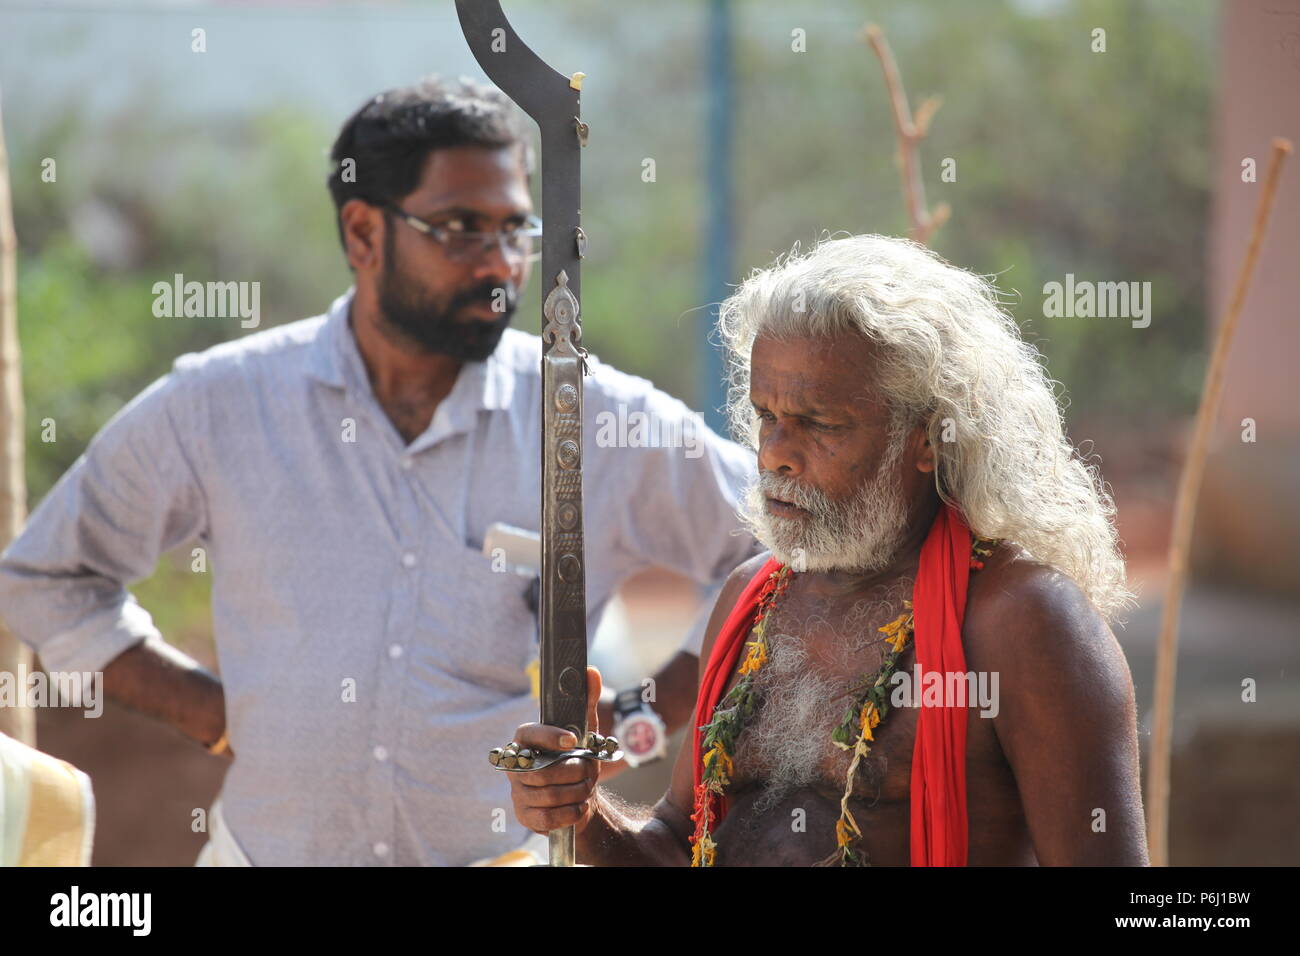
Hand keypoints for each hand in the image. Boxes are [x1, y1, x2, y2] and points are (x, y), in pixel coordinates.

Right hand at [508, 666, 602, 834]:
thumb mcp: (587, 731)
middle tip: (589, 772)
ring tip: (585, 788)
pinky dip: (570, 813)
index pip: (530, 734)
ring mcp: (517, 792)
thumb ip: (588, 702)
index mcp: (526, 740)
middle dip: (575, 772)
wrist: (579, 796)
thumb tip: (591, 672)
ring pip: (549, 795)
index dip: (551, 737)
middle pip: (544, 771)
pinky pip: (547, 818)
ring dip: (577, 793)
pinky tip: (579, 807)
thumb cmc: (578, 759)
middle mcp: (516, 765)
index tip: (573, 741)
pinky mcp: (524, 815)